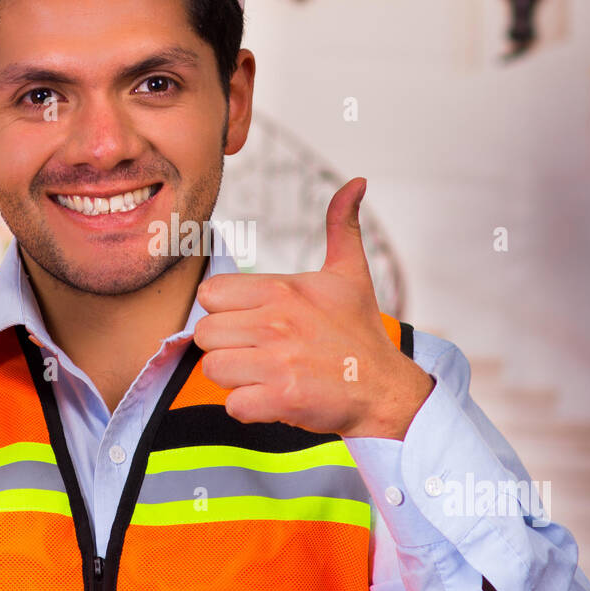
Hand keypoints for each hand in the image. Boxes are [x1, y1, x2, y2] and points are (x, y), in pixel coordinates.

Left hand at [193, 178, 434, 438]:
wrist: (386, 388)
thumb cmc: (361, 333)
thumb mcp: (351, 273)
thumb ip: (342, 226)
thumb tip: (356, 183)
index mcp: (282, 289)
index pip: (210, 293)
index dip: (224, 311)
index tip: (250, 320)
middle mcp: (276, 322)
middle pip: (204, 333)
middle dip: (225, 346)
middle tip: (256, 352)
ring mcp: (278, 361)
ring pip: (213, 368)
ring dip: (234, 378)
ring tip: (264, 375)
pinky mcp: (283, 398)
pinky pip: (233, 405)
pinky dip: (247, 407)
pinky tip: (270, 399)